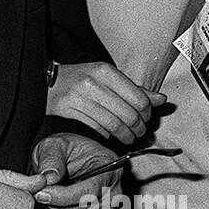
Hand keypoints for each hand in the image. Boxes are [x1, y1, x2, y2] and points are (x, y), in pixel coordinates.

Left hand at [30, 132, 123, 208]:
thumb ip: (51, 158)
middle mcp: (115, 195)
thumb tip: (49, 178)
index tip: (40, 195)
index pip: (90, 192)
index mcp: (111, 170)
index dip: (62, 197)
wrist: (71, 159)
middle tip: (33, 206)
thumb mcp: (55, 144)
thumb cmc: (66, 150)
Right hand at [47, 61, 163, 142]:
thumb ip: (135, 89)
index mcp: (105, 71)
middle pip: (128, 114)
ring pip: (114, 125)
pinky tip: (112, 136)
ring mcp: (80, 98)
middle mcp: (93, 83)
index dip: (147, 113)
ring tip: (129, 138)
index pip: (138, 99)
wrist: (47, 82)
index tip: (146, 118)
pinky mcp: (70, 112)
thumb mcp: (108, 77)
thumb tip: (161, 99)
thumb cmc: (82, 78)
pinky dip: (109, 136)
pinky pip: (98, 129)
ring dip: (126, 136)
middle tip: (140, 132)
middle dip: (139, 128)